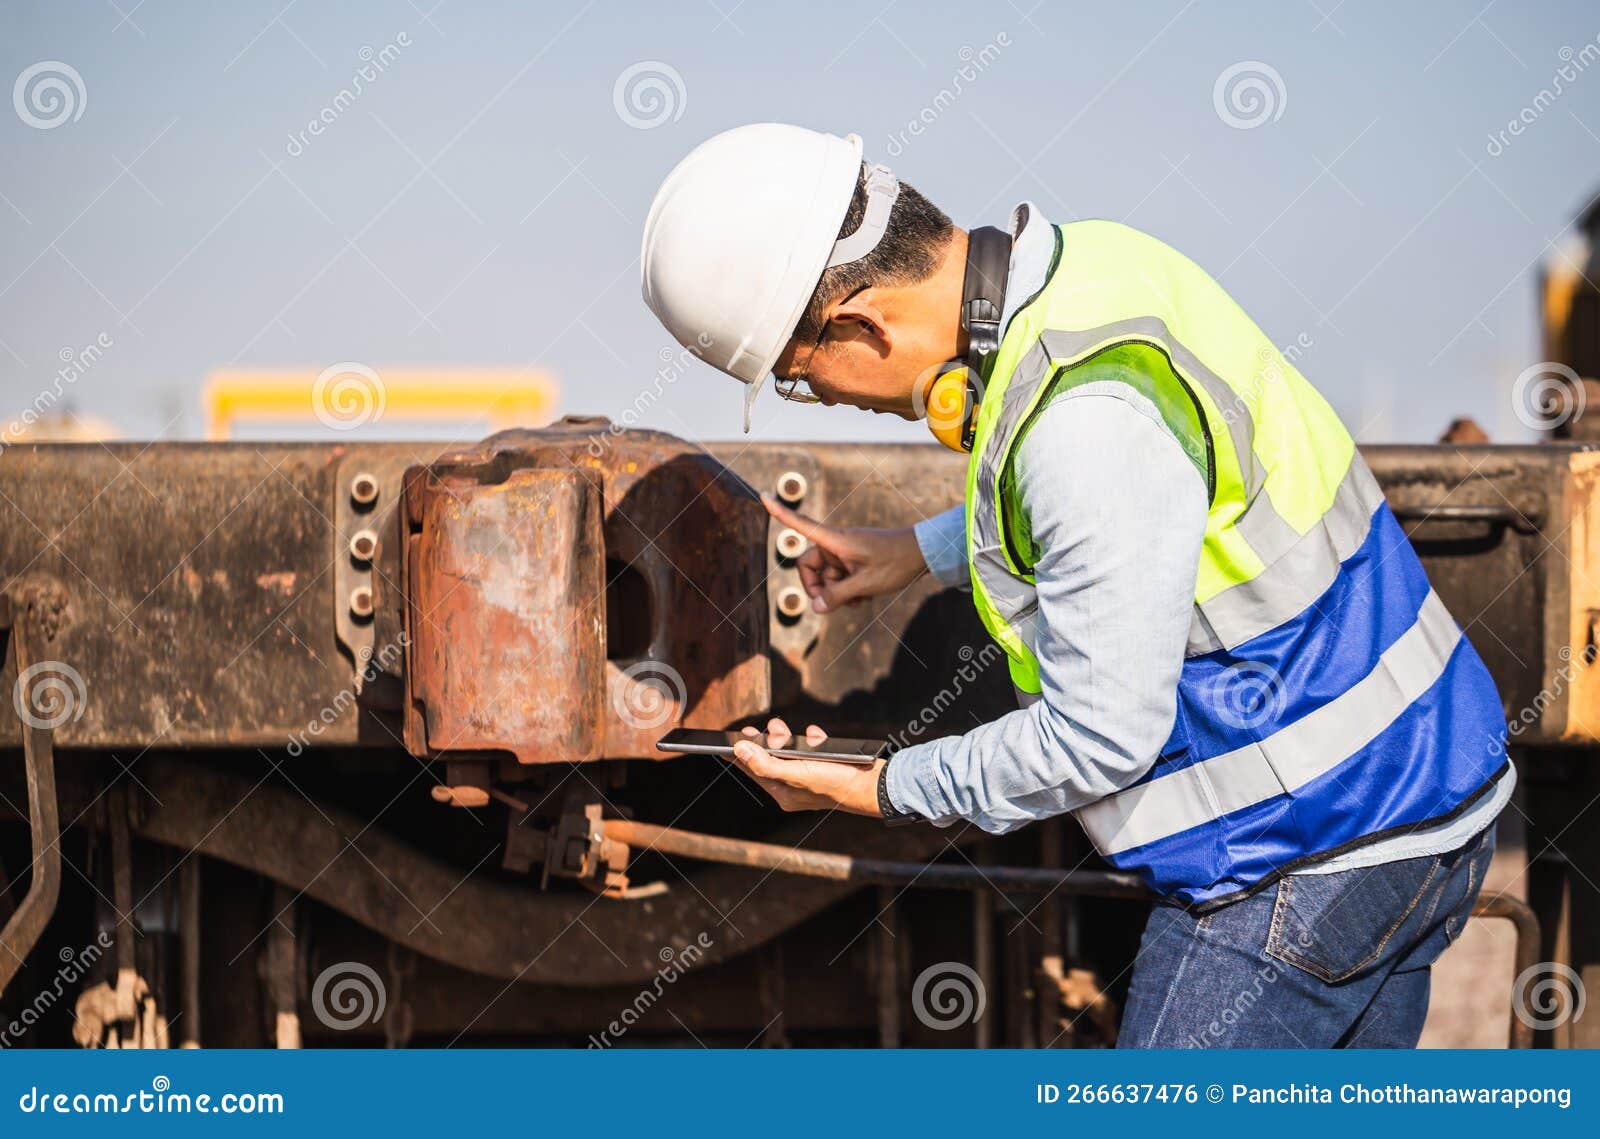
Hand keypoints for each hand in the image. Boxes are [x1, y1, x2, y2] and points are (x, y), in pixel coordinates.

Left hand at [729, 718, 882, 816]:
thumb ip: (765, 763)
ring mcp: (811, 777)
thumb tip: (740, 750)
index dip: (739, 757)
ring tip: (779, 727)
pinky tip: (814, 735)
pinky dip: (811, 741)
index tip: (725, 743)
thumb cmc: (835, 783)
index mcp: (784, 793)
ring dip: (785, 738)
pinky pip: (812, 751)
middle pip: (770, 761)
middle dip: (764, 743)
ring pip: (790, 754)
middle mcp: (795, 787)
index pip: (753, 772)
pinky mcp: (826, 767)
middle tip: (755, 728)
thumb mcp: (796, 773)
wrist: (874, 786)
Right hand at [761, 493, 927, 613]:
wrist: (924, 553)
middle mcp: (837, 543)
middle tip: (833, 605)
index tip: (762, 497)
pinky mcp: (855, 559)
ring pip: (826, 575)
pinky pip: (840, 576)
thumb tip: (815, 606)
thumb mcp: (866, 584)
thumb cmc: (896, 562)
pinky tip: (862, 598)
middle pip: (809, 565)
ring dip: (836, 592)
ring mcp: (846, 552)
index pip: (801, 523)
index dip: (781, 513)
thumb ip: (837, 596)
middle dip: (817, 587)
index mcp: (836, 540)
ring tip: (857, 602)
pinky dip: (846, 589)